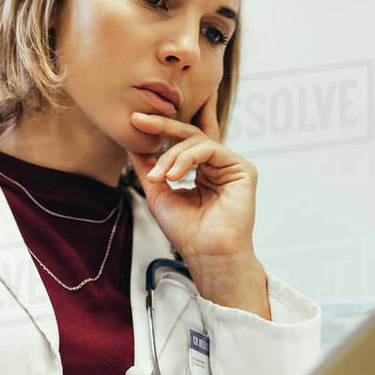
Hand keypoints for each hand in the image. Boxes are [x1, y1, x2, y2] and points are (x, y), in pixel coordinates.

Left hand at [126, 91, 259, 280]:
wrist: (207, 254)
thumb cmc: (186, 232)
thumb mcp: (158, 193)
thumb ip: (148, 167)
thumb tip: (131, 143)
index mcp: (202, 172)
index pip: (182, 142)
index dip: (161, 129)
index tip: (134, 122)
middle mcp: (218, 166)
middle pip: (190, 134)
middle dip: (162, 126)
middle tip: (138, 120)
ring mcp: (231, 166)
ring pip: (197, 141)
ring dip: (171, 156)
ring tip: (158, 176)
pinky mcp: (243, 169)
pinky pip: (210, 149)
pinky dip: (186, 159)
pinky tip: (173, 176)